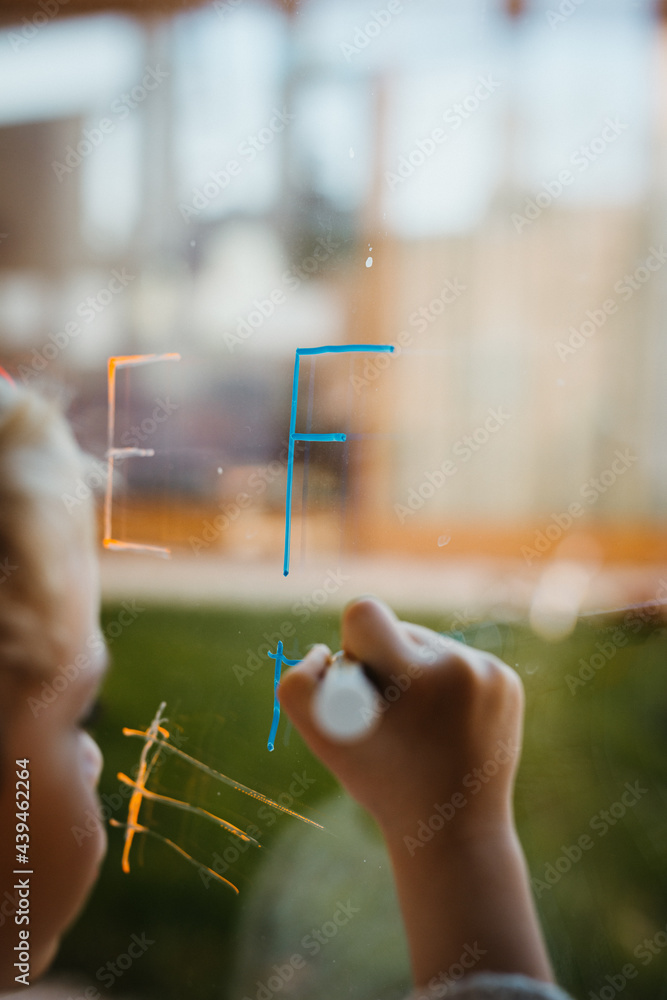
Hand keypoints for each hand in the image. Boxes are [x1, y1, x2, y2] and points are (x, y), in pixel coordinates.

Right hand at [278, 595, 523, 842]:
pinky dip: (446, 687)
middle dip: (384, 664)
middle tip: (390, 717)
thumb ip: (299, 686)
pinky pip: (460, 662)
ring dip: (415, 674)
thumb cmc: (383, 784)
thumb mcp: (323, 741)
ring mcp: (488, 673)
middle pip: (397, 630)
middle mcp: (458, 665)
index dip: (352, 647)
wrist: (456, 830)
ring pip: (428, 646)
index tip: (362, 684)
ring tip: (421, 727)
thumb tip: (321, 651)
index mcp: (413, 677)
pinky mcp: (506, 682)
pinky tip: (448, 725)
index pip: (365, 614)